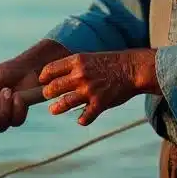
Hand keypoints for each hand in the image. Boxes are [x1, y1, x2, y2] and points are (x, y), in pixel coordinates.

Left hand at [38, 50, 155, 125]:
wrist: (133, 69)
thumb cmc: (111, 63)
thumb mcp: (89, 57)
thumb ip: (74, 66)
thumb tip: (57, 75)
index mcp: (77, 61)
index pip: (51, 70)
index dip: (44, 77)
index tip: (43, 81)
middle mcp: (80, 75)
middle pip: (53, 87)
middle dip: (47, 93)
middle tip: (48, 95)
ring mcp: (89, 90)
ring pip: (64, 103)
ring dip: (56, 108)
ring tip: (53, 109)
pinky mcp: (100, 103)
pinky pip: (85, 117)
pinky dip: (82, 120)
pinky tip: (81, 120)